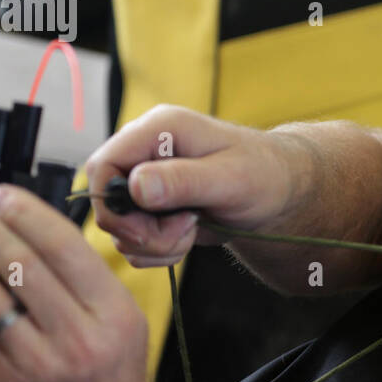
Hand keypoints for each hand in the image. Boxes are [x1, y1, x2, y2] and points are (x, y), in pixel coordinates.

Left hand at [0, 186, 155, 381]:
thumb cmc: (112, 376)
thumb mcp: (124, 320)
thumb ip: (85, 277)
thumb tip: (26, 225)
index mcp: (114, 314)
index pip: (63, 247)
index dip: (25, 212)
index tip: (1, 194)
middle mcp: (78, 338)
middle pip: (20, 264)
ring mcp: (38, 363)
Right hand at [84, 104, 294, 267]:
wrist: (279, 193)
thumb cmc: (264, 175)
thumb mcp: (230, 179)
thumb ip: (183, 181)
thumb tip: (136, 185)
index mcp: (158, 130)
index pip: (102, 166)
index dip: (113, 204)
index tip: (147, 228)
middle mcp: (144, 152)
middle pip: (106, 202)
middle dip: (140, 230)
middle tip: (183, 230)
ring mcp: (145, 181)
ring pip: (119, 227)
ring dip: (154, 243)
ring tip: (193, 228)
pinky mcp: (150, 207)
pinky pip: (133, 241)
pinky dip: (157, 250)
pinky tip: (188, 236)